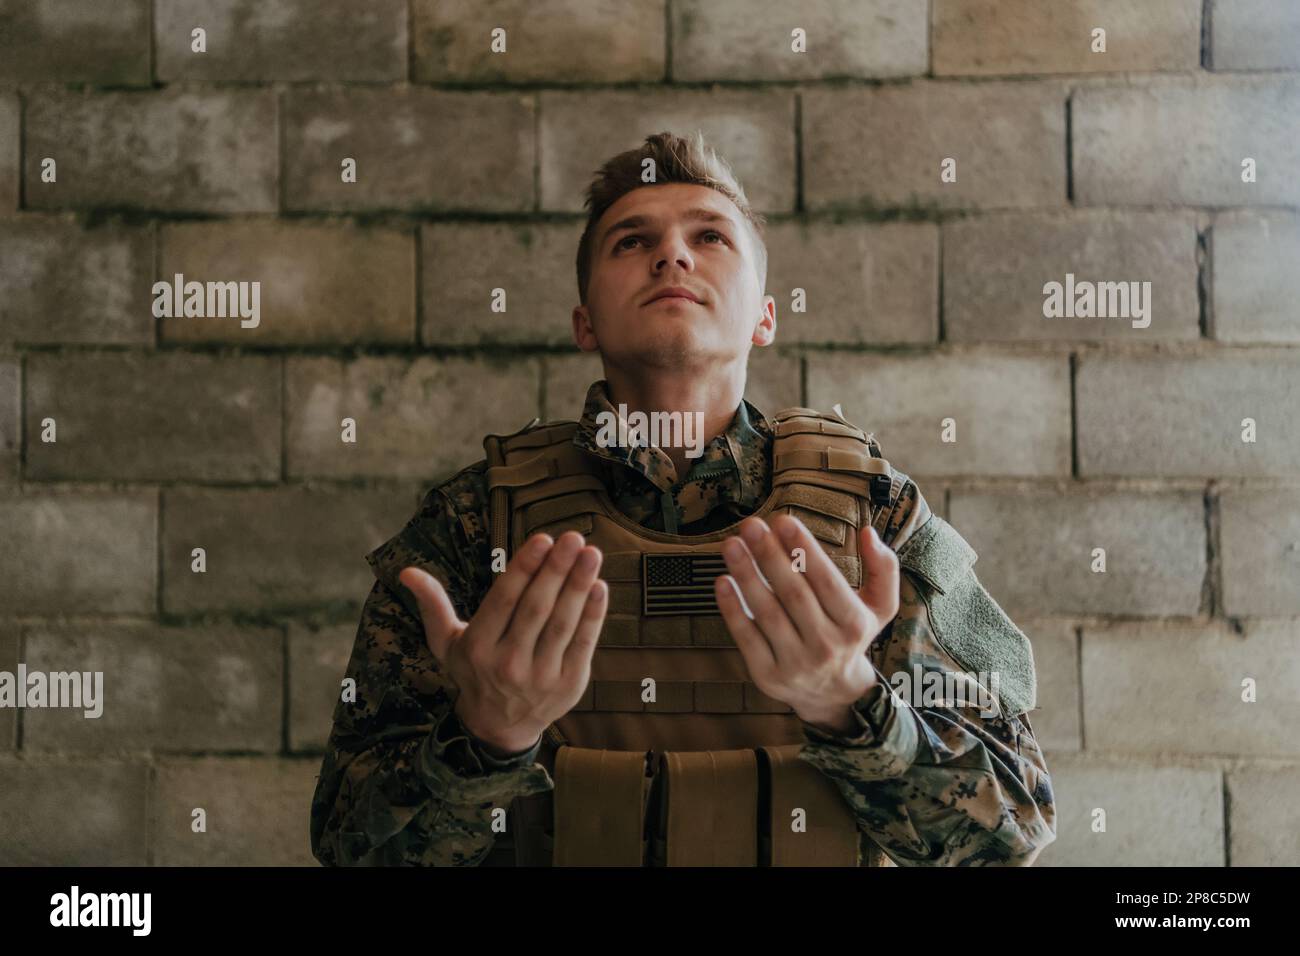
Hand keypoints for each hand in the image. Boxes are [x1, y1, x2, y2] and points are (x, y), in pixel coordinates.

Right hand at [398, 531, 607, 753]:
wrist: (498, 727)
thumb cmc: (473, 671)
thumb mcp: (447, 642)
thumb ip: (432, 604)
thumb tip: (407, 572)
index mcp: (478, 647)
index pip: (504, 600)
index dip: (525, 568)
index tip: (543, 540)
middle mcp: (508, 662)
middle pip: (536, 609)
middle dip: (556, 570)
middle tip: (571, 538)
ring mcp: (540, 676)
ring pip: (562, 624)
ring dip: (579, 586)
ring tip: (591, 553)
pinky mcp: (568, 684)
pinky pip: (583, 644)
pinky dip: (593, 615)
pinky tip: (599, 586)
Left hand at [714, 514, 899, 729]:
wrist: (834, 693)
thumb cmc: (851, 635)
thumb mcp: (880, 606)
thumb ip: (883, 568)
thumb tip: (868, 532)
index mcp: (854, 623)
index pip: (827, 581)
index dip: (804, 550)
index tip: (783, 520)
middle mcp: (827, 646)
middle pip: (794, 594)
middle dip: (770, 556)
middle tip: (751, 525)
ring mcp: (796, 663)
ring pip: (767, 614)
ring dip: (747, 576)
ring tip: (732, 545)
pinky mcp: (768, 676)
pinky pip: (746, 639)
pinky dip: (733, 610)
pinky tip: (722, 581)